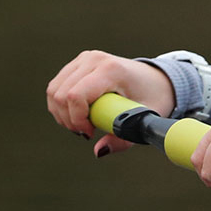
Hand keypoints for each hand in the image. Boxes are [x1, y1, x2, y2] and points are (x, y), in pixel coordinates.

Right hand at [46, 50, 176, 157]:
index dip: (77, 119)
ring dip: (63, 114)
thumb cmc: (152, 98)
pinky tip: (78, 114)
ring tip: (83, 124)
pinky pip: (55, 88)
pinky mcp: (76, 64)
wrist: (156, 79)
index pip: (76, 96)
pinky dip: (61, 106)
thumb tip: (99, 151)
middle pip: (61, 95)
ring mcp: (83, 59)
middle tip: (88, 131)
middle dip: (70, 120)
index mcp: (111, 70)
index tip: (91, 133)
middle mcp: (94, 59)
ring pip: (53, 92)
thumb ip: (122, 139)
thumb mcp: (144, 120)